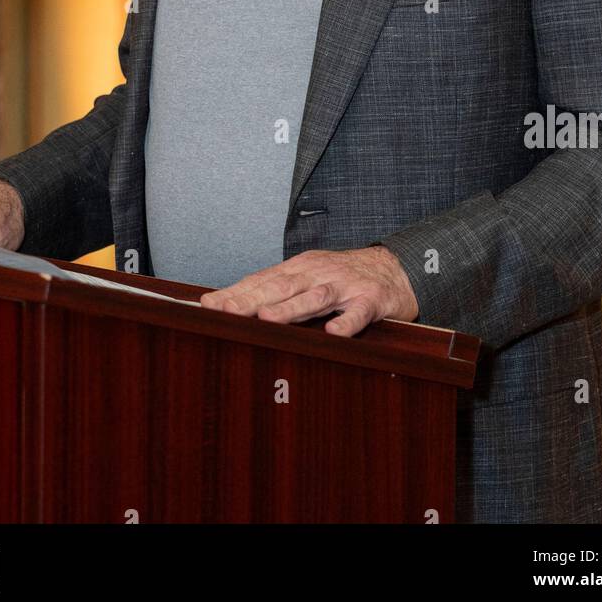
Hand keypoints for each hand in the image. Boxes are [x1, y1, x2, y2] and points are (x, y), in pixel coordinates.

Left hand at [199, 245, 418, 336]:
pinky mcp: (370, 300)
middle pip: (281, 286)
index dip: (235, 293)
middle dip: (252, 299)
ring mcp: (344, 286)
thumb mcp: (307, 277)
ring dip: (291, 308)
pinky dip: (346, 322)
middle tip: (227, 312)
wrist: (393, 268)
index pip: (261, 280)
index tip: (208, 305)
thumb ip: (276, 290)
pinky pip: (358, 313)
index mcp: (299, 269)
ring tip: (267, 318)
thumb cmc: (341, 277)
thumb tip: (232, 304)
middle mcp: (318, 274)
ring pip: (315, 297)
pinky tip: (333, 333)